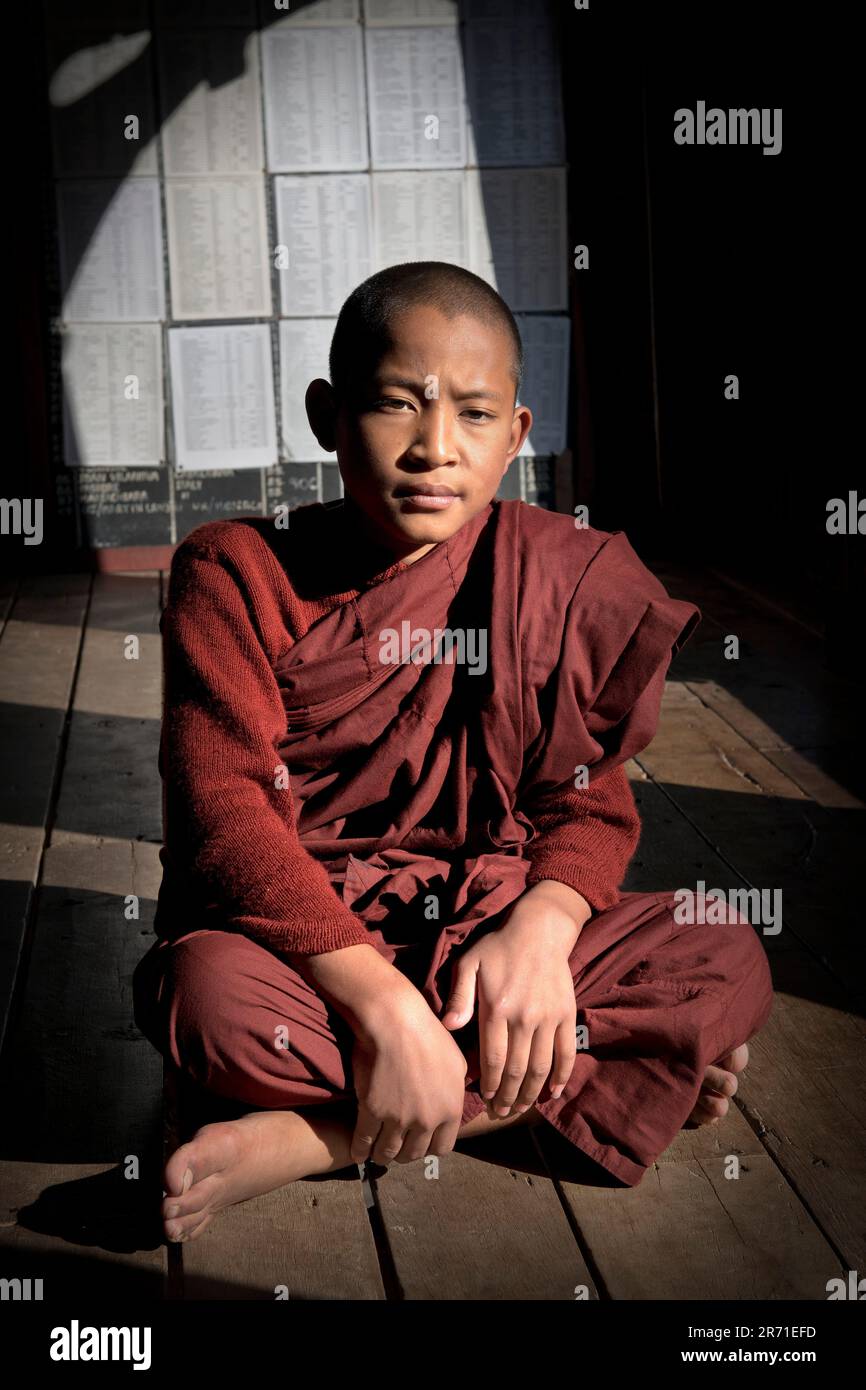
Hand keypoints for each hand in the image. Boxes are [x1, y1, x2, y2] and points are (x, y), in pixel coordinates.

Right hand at [349, 990, 468, 1166]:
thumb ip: (457, 1088)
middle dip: (405, 1154)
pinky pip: (365, 1140)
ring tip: (377, 1154)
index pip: (442, 1148)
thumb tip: (457, 1101)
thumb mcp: (457, 1062)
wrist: (396, 1020)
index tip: (420, 1143)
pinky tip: (357, 1154)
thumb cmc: (428, 1033)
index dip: (429, 1147)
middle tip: (397, 1148)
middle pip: (414, 1153)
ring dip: (382, 1156)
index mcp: (451, 1110)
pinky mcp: (372, 1111)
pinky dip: (359, 1150)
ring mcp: (399, 1118)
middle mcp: (427, 1120)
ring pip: (389, 1151)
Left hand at [440, 880, 589, 1118]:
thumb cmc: (498, 947)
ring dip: (531, 1093)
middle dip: (508, 1096)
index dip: (490, 1084)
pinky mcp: (567, 1016)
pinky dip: (561, 1077)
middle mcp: (525, 1018)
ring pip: (541, 1067)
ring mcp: (549, 1019)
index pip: (494, 1059)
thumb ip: (459, 996)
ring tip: (520, 1107)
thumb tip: (448, 1026)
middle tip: (500, 1112)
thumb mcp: (470, 963)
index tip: (485, 1098)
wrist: (540, 930)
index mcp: (497, 1009)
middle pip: (517, 1070)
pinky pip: (566, 1053)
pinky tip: (552, 1093)